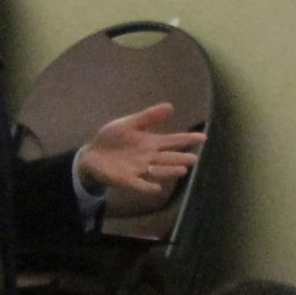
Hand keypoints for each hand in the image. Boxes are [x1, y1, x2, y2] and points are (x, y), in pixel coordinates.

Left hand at [75, 101, 205, 201]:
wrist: (92, 155)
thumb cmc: (112, 139)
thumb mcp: (128, 123)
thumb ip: (148, 117)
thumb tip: (171, 106)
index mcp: (150, 142)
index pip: (172, 140)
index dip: (187, 139)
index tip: (203, 137)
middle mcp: (149, 157)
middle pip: (168, 157)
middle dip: (181, 158)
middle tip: (194, 159)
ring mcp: (139, 169)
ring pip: (158, 170)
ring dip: (169, 171)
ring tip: (182, 170)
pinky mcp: (127, 180)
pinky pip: (140, 185)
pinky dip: (148, 187)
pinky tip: (156, 188)